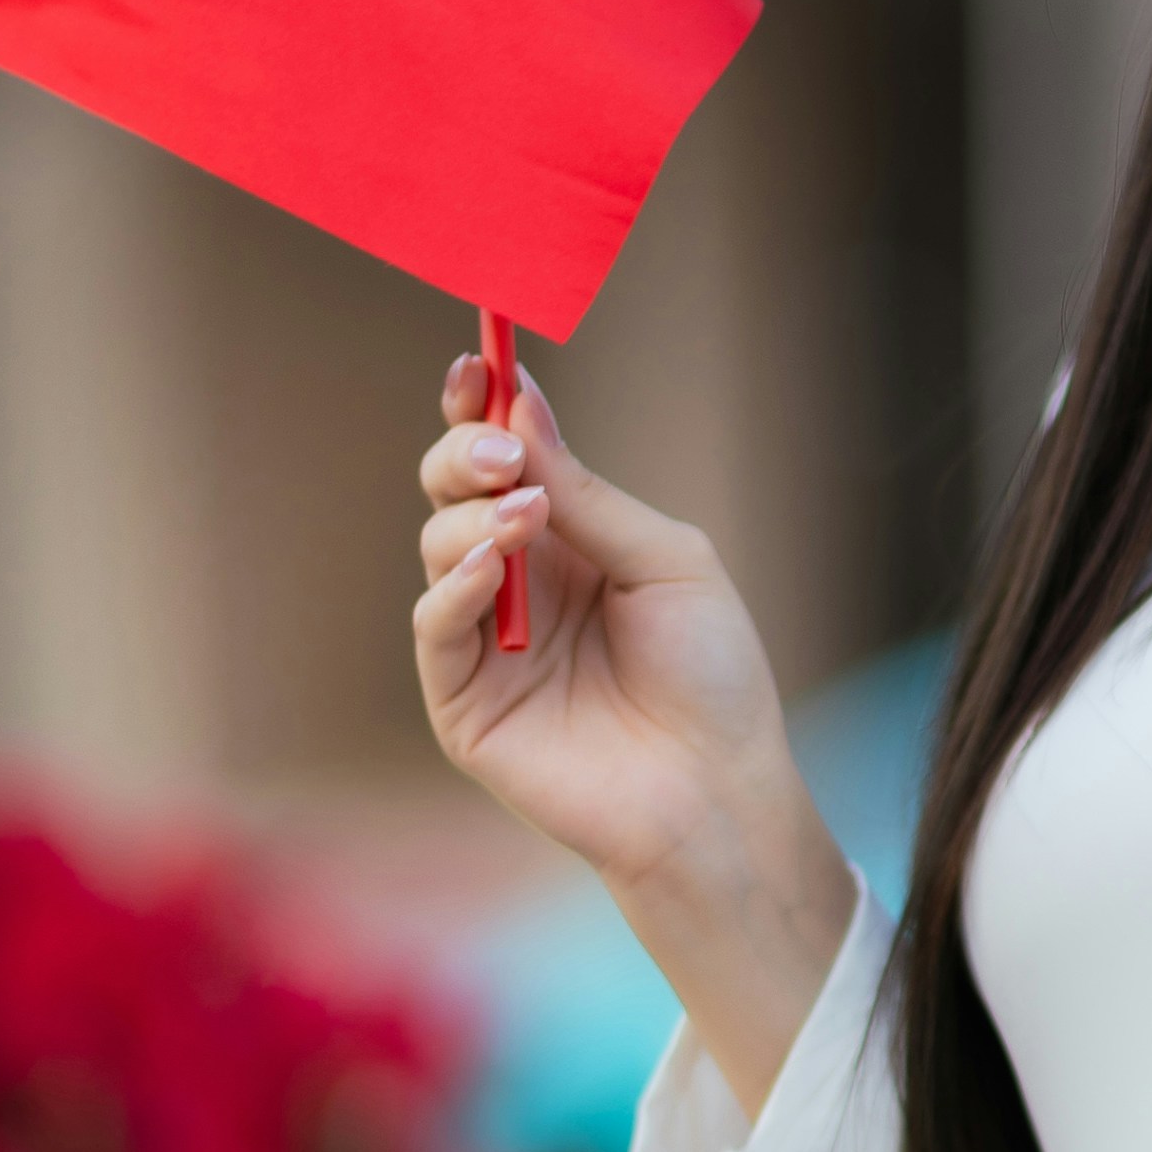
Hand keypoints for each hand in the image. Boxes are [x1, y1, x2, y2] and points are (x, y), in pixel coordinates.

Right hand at [414, 355, 855, 1115]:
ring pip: (435, 545)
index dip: (482, 407)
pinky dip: (454, 585)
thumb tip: (523, 408)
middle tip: (505, 452)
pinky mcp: (461, 700)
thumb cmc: (713, 676)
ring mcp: (481, 639)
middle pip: (453, 489)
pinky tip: (493, 565)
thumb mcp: (667, 559)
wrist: (717, 789)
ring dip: (472, 516)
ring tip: (524, 513)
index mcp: (568, 538)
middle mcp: (516, 579)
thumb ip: (590, 493)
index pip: (505, 458)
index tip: (479, 362)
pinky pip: (434, 626)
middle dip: (467, 452)